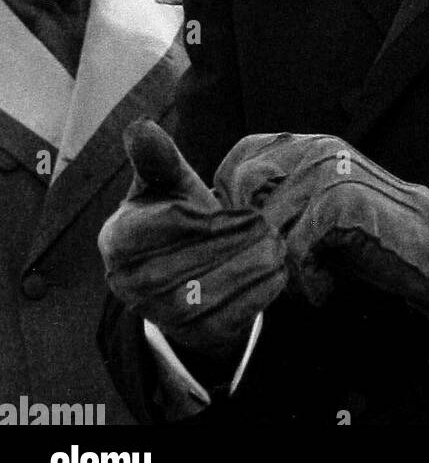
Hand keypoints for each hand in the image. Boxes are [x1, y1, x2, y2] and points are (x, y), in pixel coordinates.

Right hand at [98, 120, 287, 361]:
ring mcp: (160, 316)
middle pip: (173, 269)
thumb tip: (140, 126)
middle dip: (223, 243)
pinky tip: (277, 269)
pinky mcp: (195, 336)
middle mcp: (128, 285)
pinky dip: (255, 295)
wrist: (199, 263)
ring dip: (243, 268)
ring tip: (275, 242)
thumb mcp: (170, 181)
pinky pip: (225, 322)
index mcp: (117, 239)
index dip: (185, 216)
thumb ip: (159, 157)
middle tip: (262, 222)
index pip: (146, 231)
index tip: (217, 198)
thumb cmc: (180, 212)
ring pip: (200, 298)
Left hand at [217, 133, 428, 337]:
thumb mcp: (316, 209)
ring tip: (305, 284)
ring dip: (278, 265)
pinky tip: (327, 289)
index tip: (251, 243)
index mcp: (306, 146)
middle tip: (275, 268)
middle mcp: (315, 150)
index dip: (233, 206)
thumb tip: (223, 228)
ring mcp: (330, 172)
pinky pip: (295, 248)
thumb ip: (276, 204)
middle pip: (243, 187)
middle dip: (250, 235)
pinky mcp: (342, 202)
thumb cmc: (369, 237)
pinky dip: (306, 280)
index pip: (238, 161)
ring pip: (266, 222)